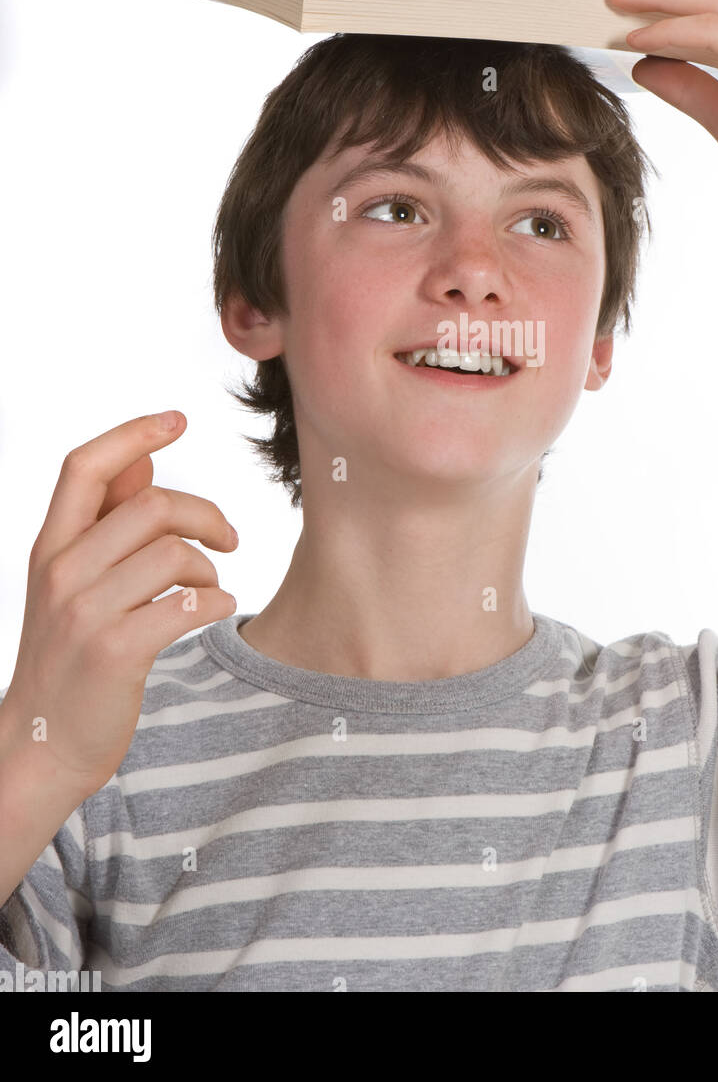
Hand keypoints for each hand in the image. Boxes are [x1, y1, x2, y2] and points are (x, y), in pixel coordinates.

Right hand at [0, 411, 237, 798]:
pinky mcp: (116, 651)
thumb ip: (105, 523)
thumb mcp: (72, 582)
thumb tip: (141, 460)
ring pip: (175, 553)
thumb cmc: (71, 654)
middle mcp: (61, 571)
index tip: (178, 419)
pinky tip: (213, 610)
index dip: (134, 433)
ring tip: (212, 588)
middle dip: (206, 514)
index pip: (84, 466)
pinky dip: (215, 601)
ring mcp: (85, 612)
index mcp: (50, 546)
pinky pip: (186, 604)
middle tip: (231, 537)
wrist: (42, 742)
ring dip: (212, 567)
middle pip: (152, 505)